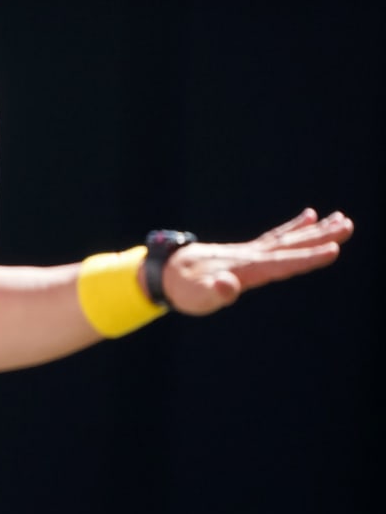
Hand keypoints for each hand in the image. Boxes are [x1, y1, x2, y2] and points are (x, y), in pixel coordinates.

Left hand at [164, 208, 352, 315]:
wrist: (165, 272)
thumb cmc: (183, 289)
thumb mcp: (197, 296)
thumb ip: (214, 292)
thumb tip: (227, 286)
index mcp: (245, 268)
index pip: (282, 263)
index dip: (307, 258)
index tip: (333, 249)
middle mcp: (251, 256)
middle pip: (291, 245)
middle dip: (320, 237)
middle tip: (348, 225)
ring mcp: (250, 252)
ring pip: (288, 239)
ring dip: (315, 231)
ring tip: (340, 218)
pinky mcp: (247, 253)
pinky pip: (276, 238)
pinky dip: (294, 228)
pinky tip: (309, 217)